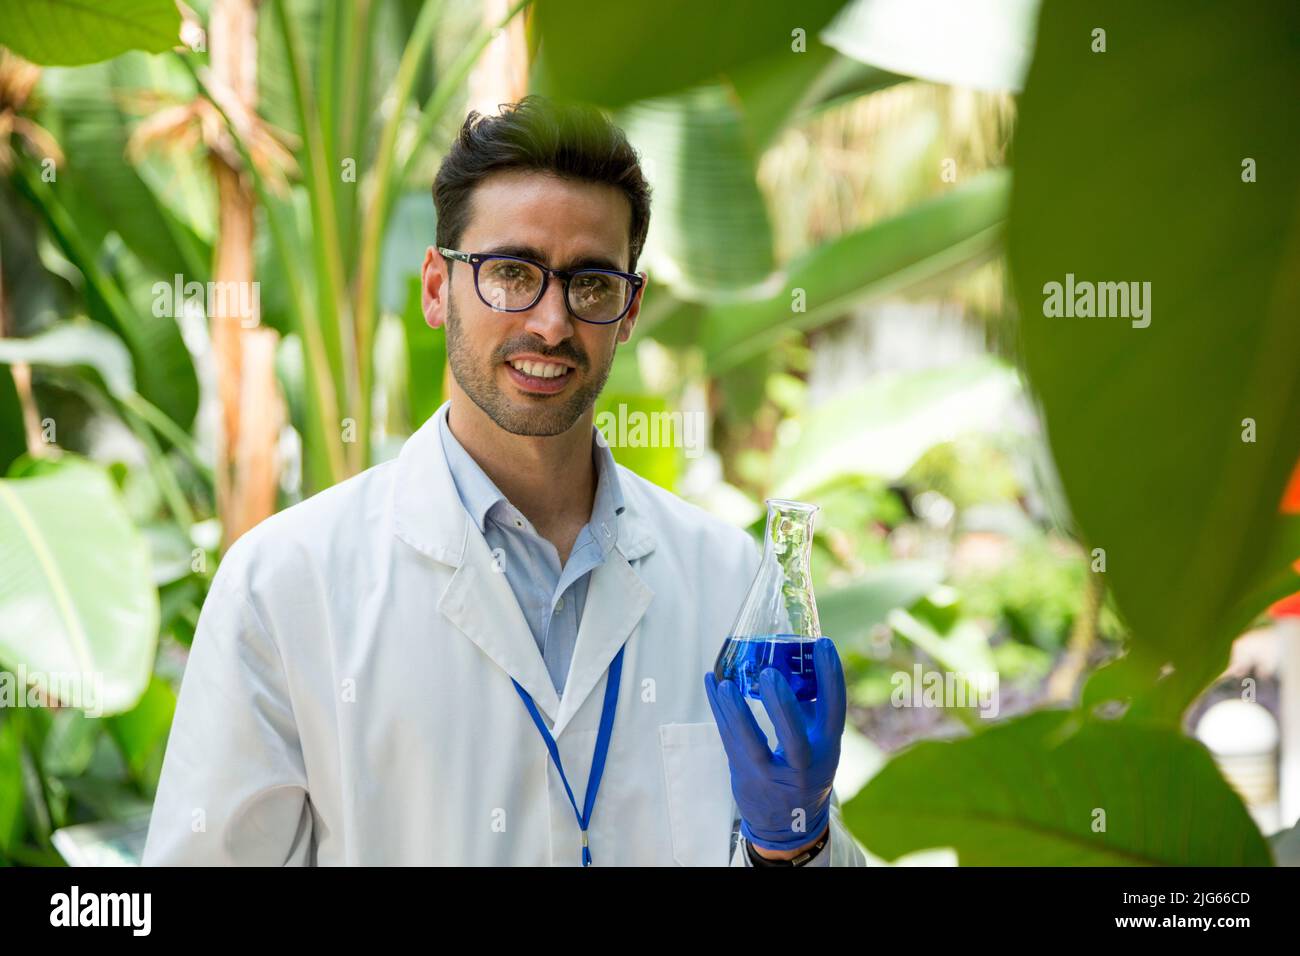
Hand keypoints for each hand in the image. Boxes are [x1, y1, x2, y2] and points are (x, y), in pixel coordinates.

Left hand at [704, 637, 845, 851]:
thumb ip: (810, 709)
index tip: (824, 644)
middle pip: (794, 739)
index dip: (831, 678)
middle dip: (781, 706)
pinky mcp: (744, 776)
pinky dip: (718, 710)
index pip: (835, 713)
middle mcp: (803, 766)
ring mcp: (771, 776)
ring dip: (737, 712)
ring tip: (725, 683)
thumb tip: (795, 661)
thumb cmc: (805, 770)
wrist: (789, 827)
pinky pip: (728, 740)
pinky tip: (712, 683)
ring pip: (752, 745)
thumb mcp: (819, 745)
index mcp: (827, 751)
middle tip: (769, 673)